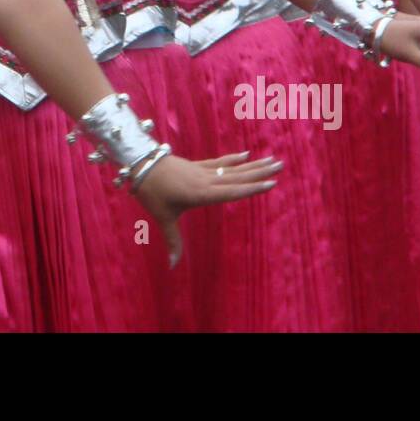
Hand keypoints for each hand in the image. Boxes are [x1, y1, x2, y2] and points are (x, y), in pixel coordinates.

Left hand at [132, 151, 281, 266]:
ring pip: (232, 168)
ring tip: (270, 159)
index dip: (252, 188)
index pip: (232, 191)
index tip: (271, 183)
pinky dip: (232, 159)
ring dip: (252, 164)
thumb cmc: (151, 192)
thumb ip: (172, 240)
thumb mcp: (162, 218)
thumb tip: (173, 266)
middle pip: (238, 176)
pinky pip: (218, 162)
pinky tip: (245, 154)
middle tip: (280, 165)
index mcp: (201, 194)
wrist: (139, 164)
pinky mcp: (196, 165)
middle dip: (260, 173)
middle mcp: (206, 180)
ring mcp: (202, 171)